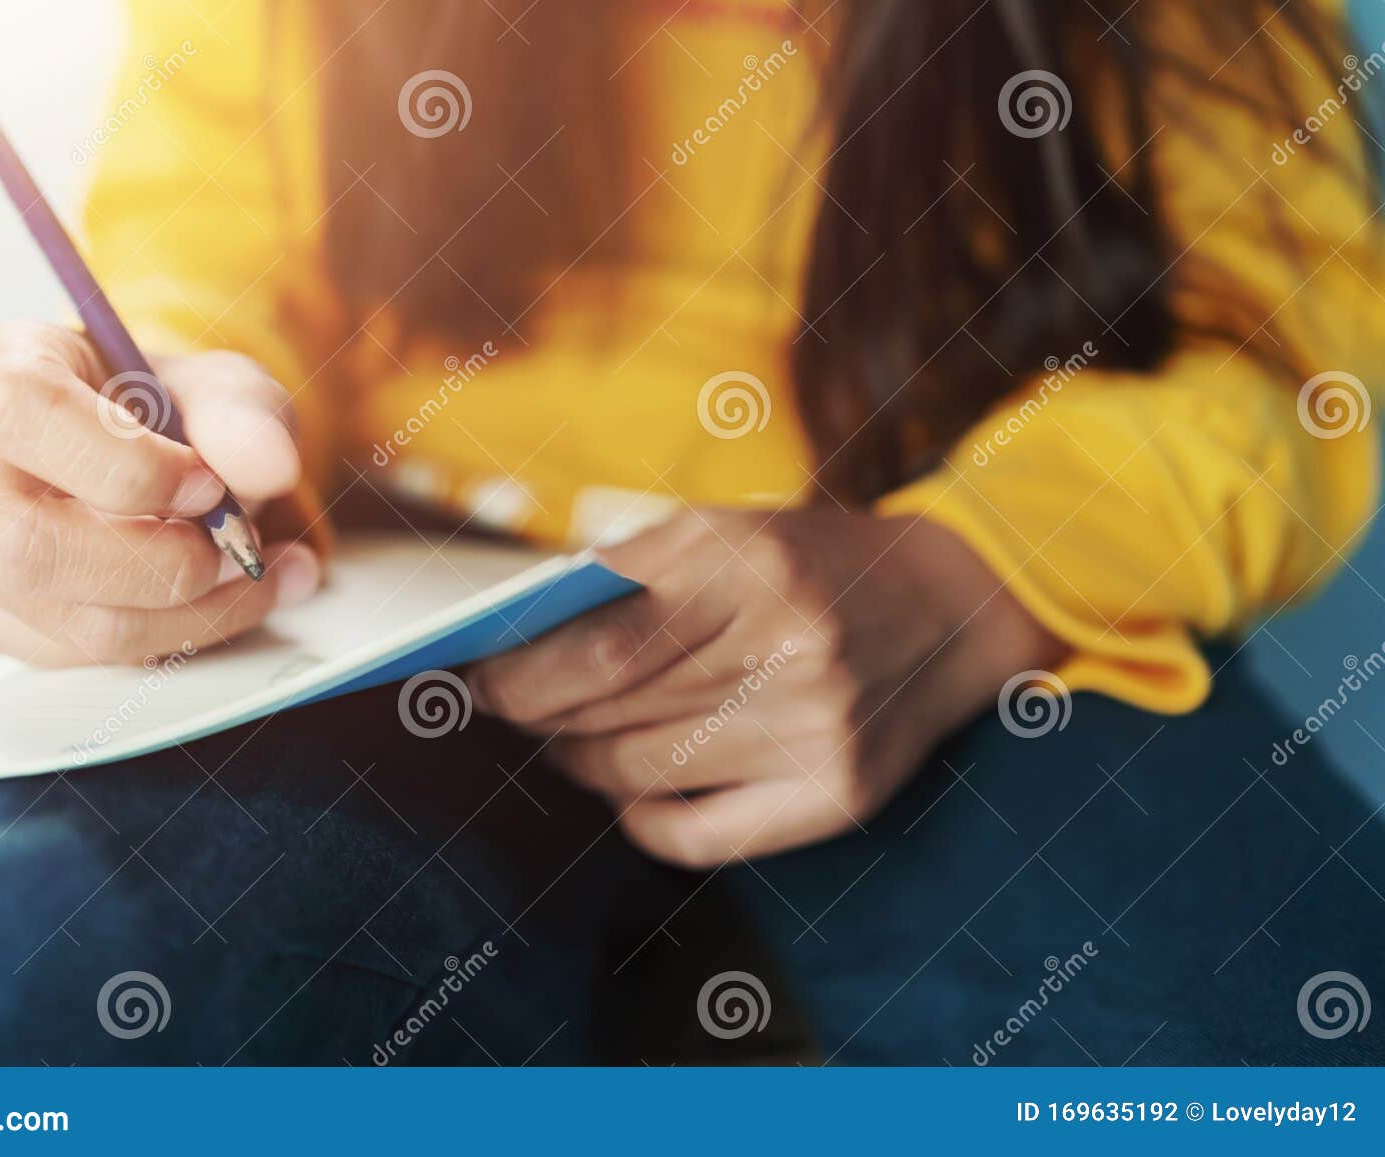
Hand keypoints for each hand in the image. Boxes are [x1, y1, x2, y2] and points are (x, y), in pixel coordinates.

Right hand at [0, 321, 325, 665]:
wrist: (143, 446)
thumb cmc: (162, 405)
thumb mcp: (218, 383)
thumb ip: (245, 412)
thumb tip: (270, 465)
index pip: (22, 415)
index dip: (128, 466)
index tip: (207, 486)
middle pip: (26, 545)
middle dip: (161, 564)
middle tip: (238, 547)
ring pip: (67, 620)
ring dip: (190, 612)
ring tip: (257, 573)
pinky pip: (83, 654)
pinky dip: (173, 635)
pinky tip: (224, 598)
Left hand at [468, 507, 1064, 866]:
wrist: (947, 606)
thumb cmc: (807, 562)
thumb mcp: (720, 531)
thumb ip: (623, 574)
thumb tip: (516, 638)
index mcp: (749, 564)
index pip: (600, 647)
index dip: (520, 676)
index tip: (476, 680)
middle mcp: (789, 648)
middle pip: (612, 714)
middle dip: (539, 716)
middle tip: (511, 706)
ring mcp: (817, 731)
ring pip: (639, 775)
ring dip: (580, 761)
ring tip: (566, 739)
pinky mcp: (836, 795)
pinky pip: (694, 837)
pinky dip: (640, 818)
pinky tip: (630, 788)